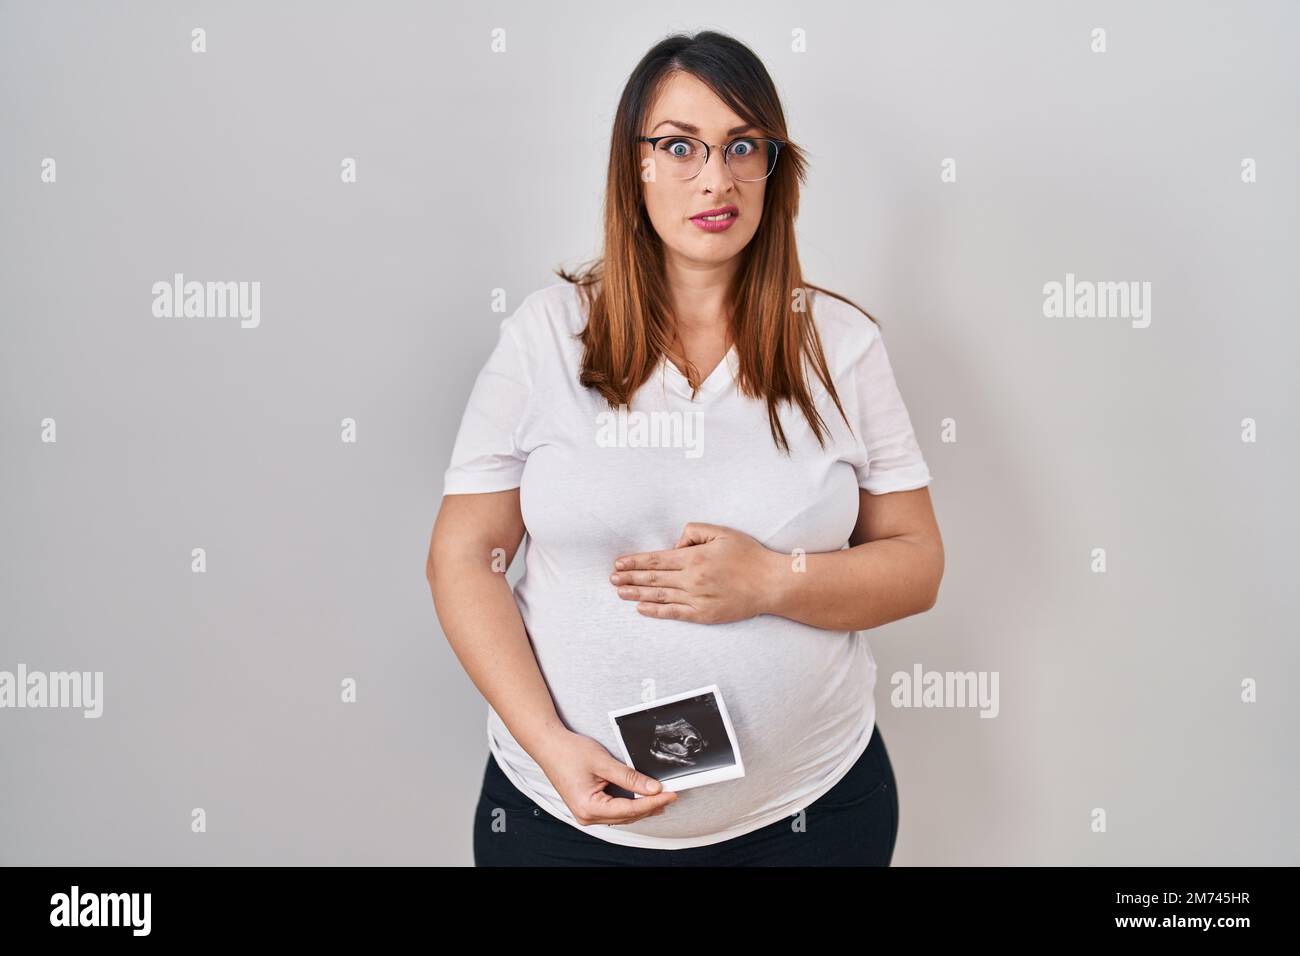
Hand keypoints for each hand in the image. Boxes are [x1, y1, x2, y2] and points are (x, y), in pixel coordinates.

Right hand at [536, 730, 678, 825]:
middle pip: (627, 816)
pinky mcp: (588, 807)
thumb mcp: (604, 763)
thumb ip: (630, 777)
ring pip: (622, 816)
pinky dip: (630, 806)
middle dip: (650, 806)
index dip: (653, 802)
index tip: (670, 794)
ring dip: (642, 808)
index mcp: (588, 807)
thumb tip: (653, 788)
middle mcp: (586, 816)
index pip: (629, 810)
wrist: (549, 745)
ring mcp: (586, 814)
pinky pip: (614, 811)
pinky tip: (643, 800)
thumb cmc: (569, 752)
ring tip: (662, 798)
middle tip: (671, 794)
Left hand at [609, 522, 777, 623]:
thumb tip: (677, 543)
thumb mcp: (722, 533)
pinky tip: (642, 609)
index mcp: (694, 558)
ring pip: (659, 596)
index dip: (635, 562)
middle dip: (630, 578)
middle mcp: (691, 579)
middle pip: (653, 579)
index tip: (619, 563)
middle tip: (612, 578)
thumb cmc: (748, 556)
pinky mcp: (704, 614)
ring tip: (620, 592)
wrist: (770, 584)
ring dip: (637, 594)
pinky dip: (656, 611)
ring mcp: (697, 599)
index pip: (656, 560)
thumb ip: (694, 532)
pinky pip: (674, 613)